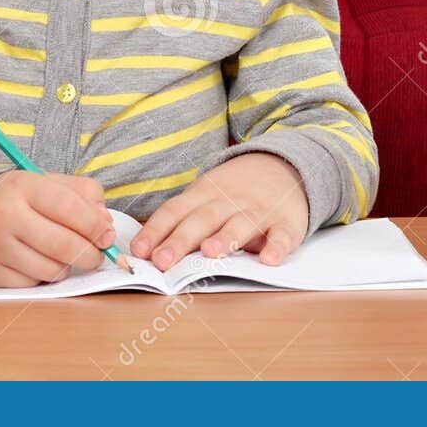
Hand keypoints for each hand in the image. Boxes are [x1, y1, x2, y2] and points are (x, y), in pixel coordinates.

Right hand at [0, 169, 117, 286]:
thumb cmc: (21, 200)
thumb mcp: (51, 184)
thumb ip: (85, 194)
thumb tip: (105, 223)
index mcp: (23, 186)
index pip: (69, 207)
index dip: (95, 226)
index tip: (108, 236)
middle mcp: (4, 215)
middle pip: (63, 245)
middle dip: (90, 254)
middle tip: (98, 255)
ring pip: (51, 269)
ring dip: (66, 267)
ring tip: (61, 255)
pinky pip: (33, 284)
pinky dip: (43, 277)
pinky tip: (36, 262)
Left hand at [130, 152, 308, 270]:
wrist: (285, 165)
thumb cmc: (236, 191)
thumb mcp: (207, 195)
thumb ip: (183, 220)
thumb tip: (150, 252)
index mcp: (205, 194)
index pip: (176, 210)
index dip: (156, 230)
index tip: (139, 251)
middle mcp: (230, 201)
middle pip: (203, 220)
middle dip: (181, 240)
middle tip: (163, 260)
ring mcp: (260, 211)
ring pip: (241, 224)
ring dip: (226, 238)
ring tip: (210, 252)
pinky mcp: (287, 222)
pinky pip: (283, 235)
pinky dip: (278, 246)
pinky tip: (269, 259)